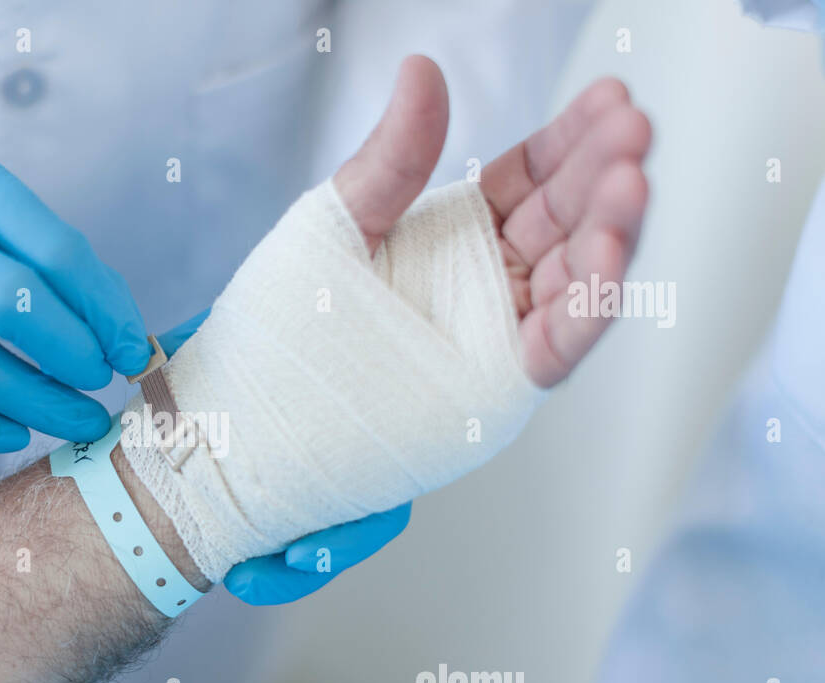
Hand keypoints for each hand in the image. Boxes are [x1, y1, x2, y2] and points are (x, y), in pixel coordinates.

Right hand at [0, 146, 152, 451]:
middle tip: (98, 386)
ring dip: (35, 404)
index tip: (132, 354)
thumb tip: (128, 342)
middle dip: (71, 354)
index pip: (56, 251)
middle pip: (12, 300)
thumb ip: (54, 270)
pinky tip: (11, 433)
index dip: (105, 312)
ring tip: (72, 420)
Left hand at [176, 57, 650, 604]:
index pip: (534, 177)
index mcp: (457, 236)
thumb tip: (423, 68)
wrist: (248, 416)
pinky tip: (605, 259)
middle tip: (632, 127)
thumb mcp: (337, 223)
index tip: (609, 94)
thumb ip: (392, 159)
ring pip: (576, 279)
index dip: (574, 138)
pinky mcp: (494, 390)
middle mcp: (490, 284)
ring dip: (612, 231)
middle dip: (606, 172)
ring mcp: (497, 337)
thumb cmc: (283, 323)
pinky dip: (586, 308)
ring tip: (631, 183)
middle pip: (567, 220)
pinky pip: (555, 348)